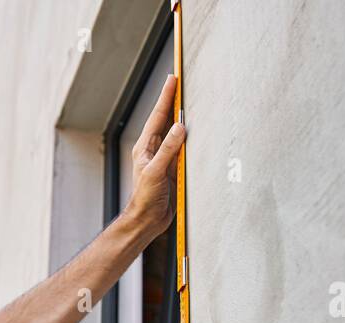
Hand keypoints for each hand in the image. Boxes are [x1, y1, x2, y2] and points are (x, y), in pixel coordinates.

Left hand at [120, 74, 185, 245]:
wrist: (148, 220)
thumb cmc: (144, 198)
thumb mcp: (155, 172)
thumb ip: (168, 150)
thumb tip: (180, 126)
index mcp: (146, 147)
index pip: (158, 116)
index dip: (166, 97)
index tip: (173, 79)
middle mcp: (155, 149)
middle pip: (167, 119)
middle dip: (174, 101)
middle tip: (183, 82)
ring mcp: (165, 158)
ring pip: (177, 132)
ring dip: (184, 117)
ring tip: (192, 100)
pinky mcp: (174, 168)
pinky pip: (185, 147)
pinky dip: (192, 136)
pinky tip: (199, 130)